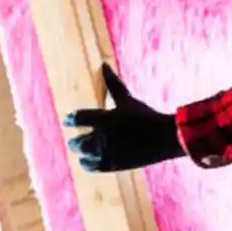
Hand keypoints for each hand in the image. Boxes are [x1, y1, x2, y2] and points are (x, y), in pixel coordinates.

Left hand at [63, 63, 184, 171]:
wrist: (164, 138)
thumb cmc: (145, 116)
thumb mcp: (127, 99)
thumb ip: (112, 83)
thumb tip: (103, 64)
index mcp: (105, 118)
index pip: (78, 119)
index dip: (70, 120)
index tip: (67, 121)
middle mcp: (103, 136)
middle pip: (78, 141)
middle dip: (74, 140)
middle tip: (72, 140)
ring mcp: (108, 152)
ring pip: (84, 154)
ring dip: (80, 151)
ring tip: (79, 150)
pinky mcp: (114, 165)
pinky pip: (93, 166)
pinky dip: (87, 164)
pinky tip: (87, 161)